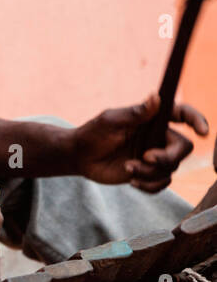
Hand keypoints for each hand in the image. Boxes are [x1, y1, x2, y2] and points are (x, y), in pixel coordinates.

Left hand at [72, 94, 207, 191]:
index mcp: (152, 119)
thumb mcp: (111, 120)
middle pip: (183, 147)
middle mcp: (158, 137)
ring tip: (128, 168)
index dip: (197, 120)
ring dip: (150, 171)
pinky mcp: (149, 173)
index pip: (182, 115)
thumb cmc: (92, 133)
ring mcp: (155, 156)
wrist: (79, 157)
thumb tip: (155, 97)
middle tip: (146, 158)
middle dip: (168, 156)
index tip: (202, 131)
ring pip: (171, 168)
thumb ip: (135, 113)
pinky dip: (150, 185)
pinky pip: (163, 183)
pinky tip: (132, 181)